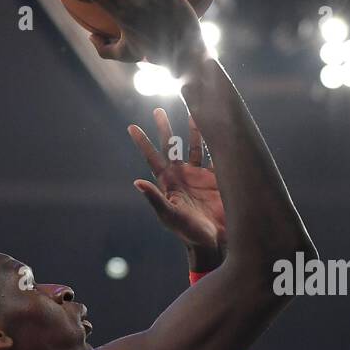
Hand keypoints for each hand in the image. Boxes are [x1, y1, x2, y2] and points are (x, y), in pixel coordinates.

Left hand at [128, 108, 225, 260]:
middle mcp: (183, 175)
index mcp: (168, 182)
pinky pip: (216, 155)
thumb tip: (137, 182)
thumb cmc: (188, 232)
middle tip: (157, 109)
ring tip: (191, 110)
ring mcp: (200, 175)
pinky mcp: (217, 178)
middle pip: (172, 146)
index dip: (142, 142)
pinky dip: (216, 142)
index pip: (152, 157)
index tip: (131, 126)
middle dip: (164, 128)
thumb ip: (155, 198)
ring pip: (194, 146)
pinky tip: (217, 127)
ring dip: (192, 129)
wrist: (214, 240)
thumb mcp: (170, 215)